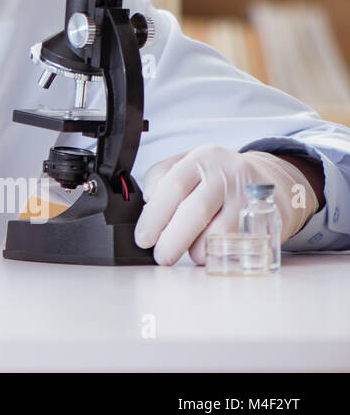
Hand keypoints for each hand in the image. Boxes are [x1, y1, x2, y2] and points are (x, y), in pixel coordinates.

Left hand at [133, 146, 317, 265]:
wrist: (271, 179)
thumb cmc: (217, 176)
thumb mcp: (186, 164)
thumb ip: (160, 179)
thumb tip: (148, 207)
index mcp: (202, 158)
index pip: (172, 187)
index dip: (154, 216)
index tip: (143, 238)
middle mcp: (229, 174)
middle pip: (195, 212)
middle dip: (172, 240)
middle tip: (161, 255)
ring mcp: (250, 198)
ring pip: (218, 234)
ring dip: (197, 250)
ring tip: (190, 248)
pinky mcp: (268, 222)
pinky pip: (238, 247)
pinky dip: (220, 255)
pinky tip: (212, 250)